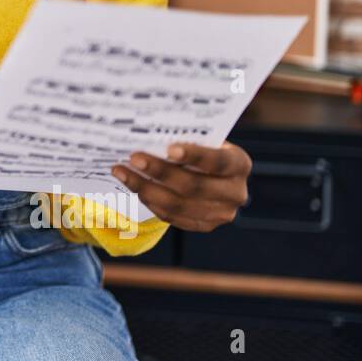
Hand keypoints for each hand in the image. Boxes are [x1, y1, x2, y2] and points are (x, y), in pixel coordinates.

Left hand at [110, 141, 250, 231]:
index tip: (169, 148)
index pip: (218, 162)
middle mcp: (235, 193)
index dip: (194, 156)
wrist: (214, 174)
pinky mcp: (204, 225)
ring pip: (178, 205)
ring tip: (122, 172)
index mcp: (239, 164)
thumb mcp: (205, 140)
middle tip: (133, 158)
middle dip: (159, 172)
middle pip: (193, 187)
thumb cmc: (204, 148)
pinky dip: (149, 201)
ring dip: (145, 188)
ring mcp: (220, 214)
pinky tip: (133, 186)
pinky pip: (172, 216)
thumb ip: (188, 140)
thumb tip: (150, 135)